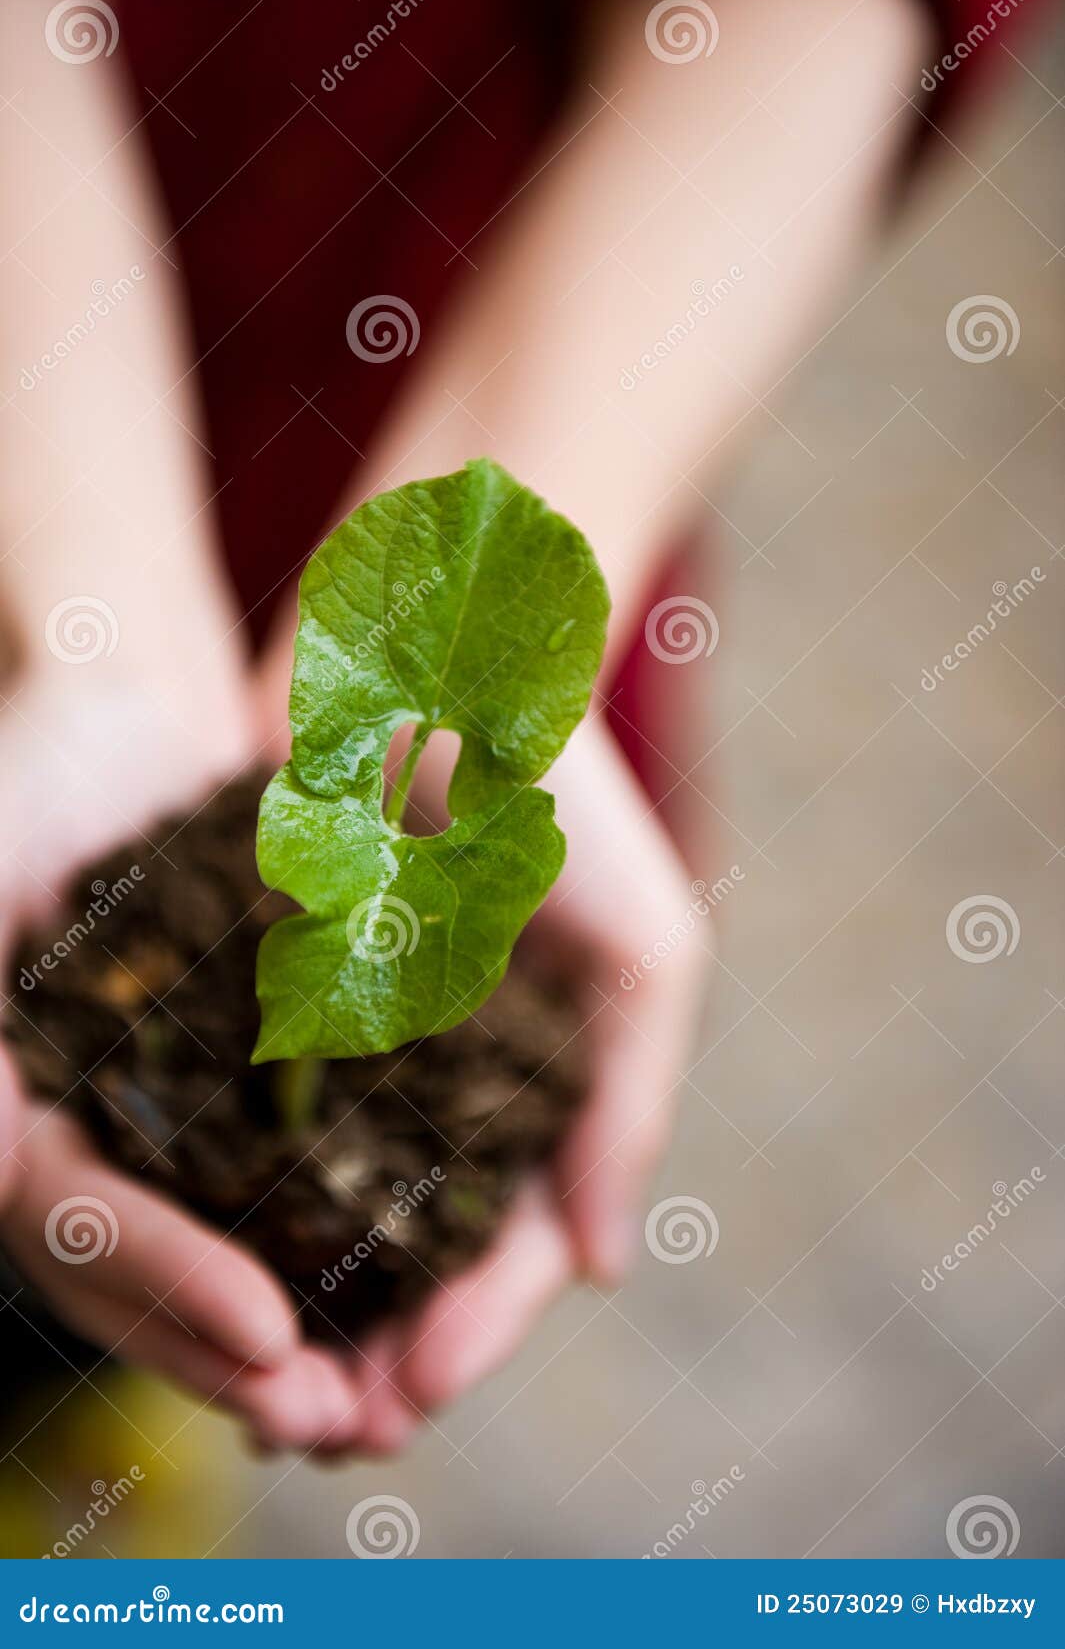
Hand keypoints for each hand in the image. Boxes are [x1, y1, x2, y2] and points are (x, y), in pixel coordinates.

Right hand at [0, 669, 372, 1450]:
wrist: (120, 706)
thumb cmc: (27, 774)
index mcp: (7, 1111)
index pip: (74, 1226)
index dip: (163, 1290)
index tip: (269, 1342)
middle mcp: (79, 1130)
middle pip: (147, 1272)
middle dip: (235, 1352)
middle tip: (340, 1423)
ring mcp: (155, 1112)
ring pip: (218, 1245)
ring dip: (293, 1326)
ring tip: (385, 1397)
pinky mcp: (231, 1074)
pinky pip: (276, 1173)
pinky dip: (330, 1228)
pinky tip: (408, 1276)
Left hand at [243, 664, 705, 1453]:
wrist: (452, 662)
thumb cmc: (573, 800)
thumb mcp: (644, 952)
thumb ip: (626, 1102)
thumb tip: (598, 1270)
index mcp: (543, 1088)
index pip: (515, 1240)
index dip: (477, 1326)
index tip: (421, 1390)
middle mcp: (448, 1085)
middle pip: (410, 1252)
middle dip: (379, 1346)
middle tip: (329, 1430)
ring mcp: (362, 1046)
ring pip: (323, 1208)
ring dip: (297, 1298)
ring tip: (258, 1380)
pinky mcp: (275, 994)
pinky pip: (248, 1114)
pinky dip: (229, 1193)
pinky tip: (192, 1250)